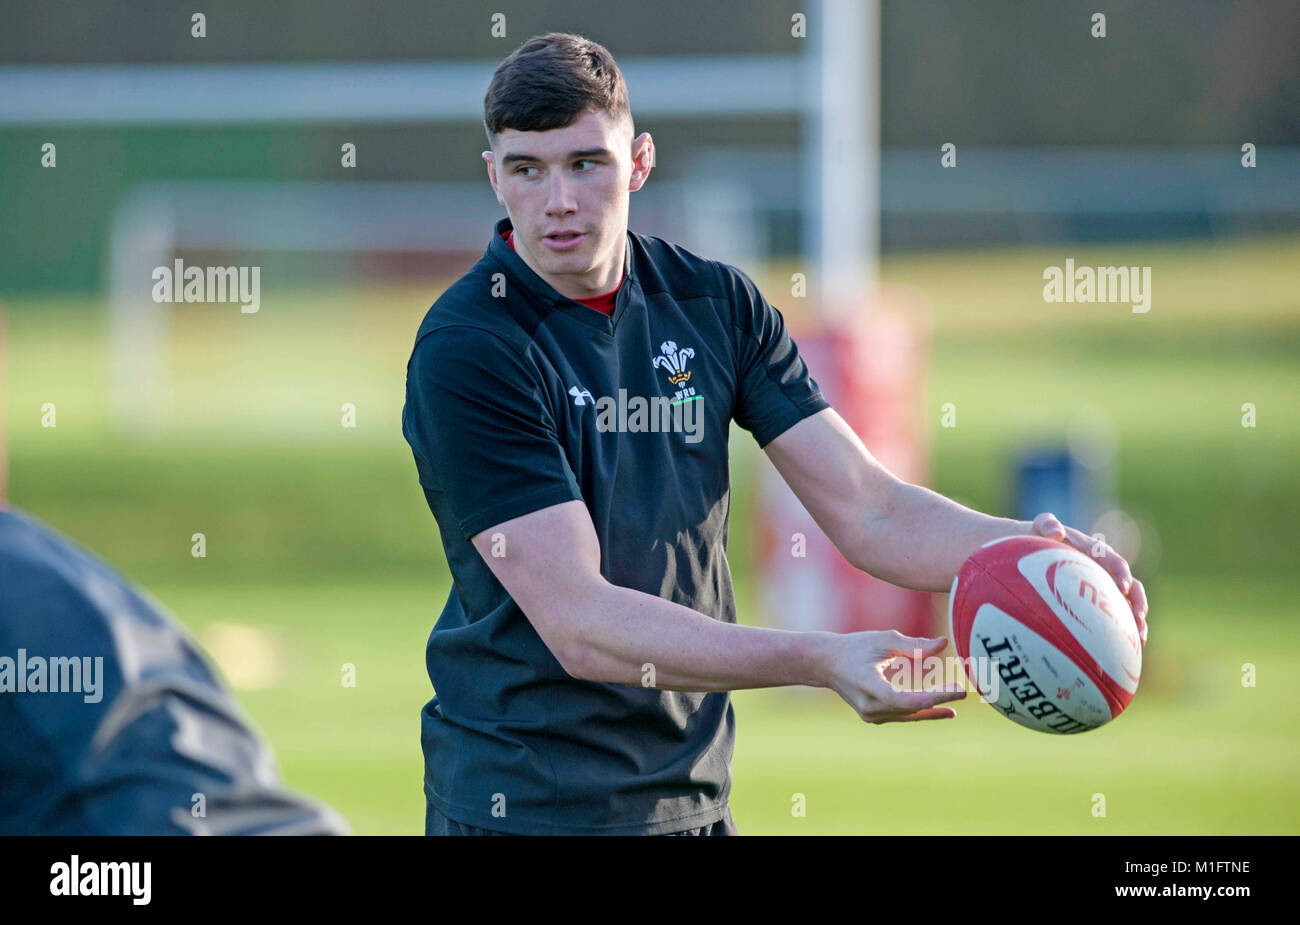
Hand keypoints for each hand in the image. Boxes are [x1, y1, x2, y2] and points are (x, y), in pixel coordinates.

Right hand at [822, 631, 966, 723]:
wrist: (827, 664)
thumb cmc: (856, 647)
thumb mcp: (883, 640)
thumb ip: (913, 644)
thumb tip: (943, 644)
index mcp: (866, 682)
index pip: (897, 697)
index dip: (923, 698)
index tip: (945, 694)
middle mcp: (867, 704)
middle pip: (908, 706)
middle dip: (937, 699)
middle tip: (962, 692)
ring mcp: (870, 714)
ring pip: (908, 714)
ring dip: (933, 708)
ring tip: (957, 701)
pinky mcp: (873, 717)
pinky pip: (903, 716)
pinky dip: (922, 711)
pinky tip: (943, 710)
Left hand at [1030, 512, 1148, 646]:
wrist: (1033, 551)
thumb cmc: (1037, 538)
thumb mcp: (1039, 526)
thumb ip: (1046, 523)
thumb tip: (1055, 532)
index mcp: (1095, 552)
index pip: (1114, 561)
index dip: (1120, 573)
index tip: (1120, 587)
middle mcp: (1106, 570)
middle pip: (1130, 586)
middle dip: (1138, 601)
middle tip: (1138, 617)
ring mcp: (1104, 586)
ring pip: (1128, 604)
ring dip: (1137, 619)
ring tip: (1141, 639)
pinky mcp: (1099, 601)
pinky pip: (1114, 616)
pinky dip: (1122, 630)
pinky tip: (1125, 650)